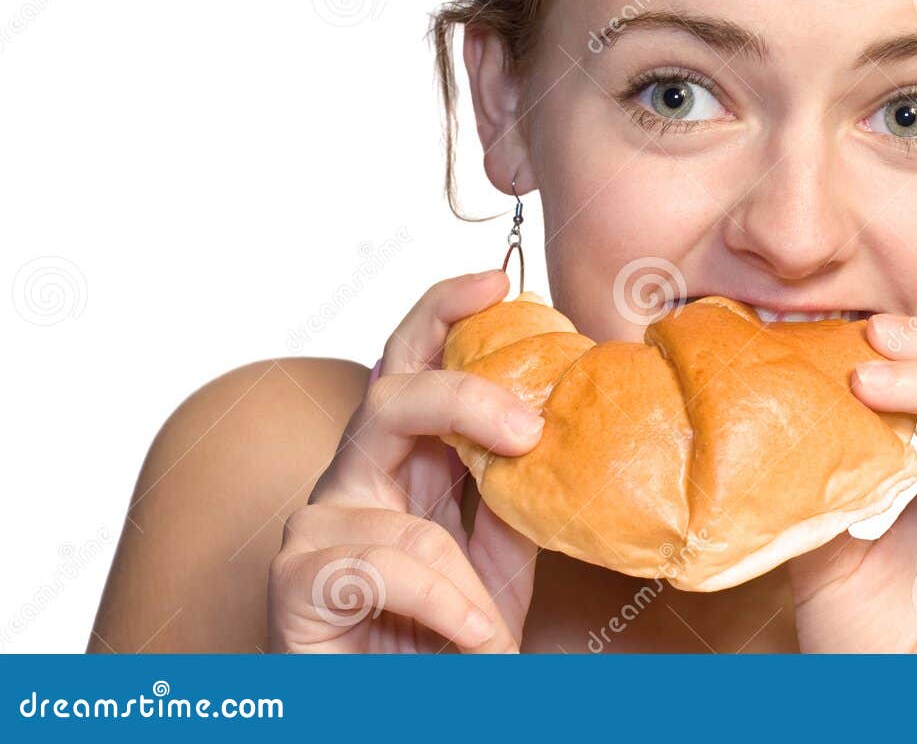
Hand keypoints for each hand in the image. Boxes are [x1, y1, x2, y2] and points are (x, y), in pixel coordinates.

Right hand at [268, 270, 542, 652]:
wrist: (387, 718)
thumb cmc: (439, 646)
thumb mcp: (500, 565)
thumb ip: (514, 498)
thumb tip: (557, 430)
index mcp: (405, 461)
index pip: (416, 364)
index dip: (445, 311)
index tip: (497, 280)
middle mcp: (355, 478)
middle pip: (389, 396)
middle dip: (462, 398)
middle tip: (529, 427)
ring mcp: (318, 524)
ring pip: (407, 517)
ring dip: (469, 586)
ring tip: (491, 633)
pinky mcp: (295, 578)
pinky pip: (388, 568)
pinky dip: (445, 607)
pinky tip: (469, 640)